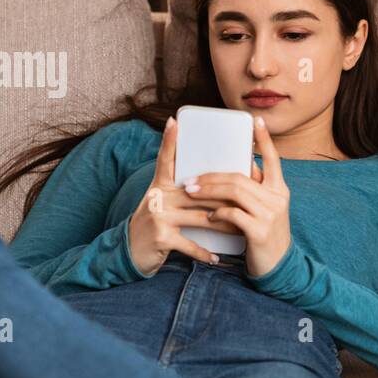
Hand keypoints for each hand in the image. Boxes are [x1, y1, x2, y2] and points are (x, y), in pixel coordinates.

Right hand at [126, 115, 240, 275]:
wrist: (130, 252)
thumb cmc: (157, 224)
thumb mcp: (166, 203)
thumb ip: (184, 191)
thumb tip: (215, 181)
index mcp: (160, 185)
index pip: (165, 159)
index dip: (169, 141)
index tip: (174, 121)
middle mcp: (158, 196)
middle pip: (197, 192)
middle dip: (224, 197)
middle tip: (247, 198)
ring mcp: (159, 216)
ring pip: (200, 217)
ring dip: (223, 224)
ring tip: (241, 228)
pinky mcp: (160, 237)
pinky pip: (189, 243)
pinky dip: (204, 252)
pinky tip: (217, 256)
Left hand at [183, 115, 291, 277]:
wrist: (278, 268)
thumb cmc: (265, 236)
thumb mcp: (265, 210)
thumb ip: (255, 191)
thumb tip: (241, 169)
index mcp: (279, 190)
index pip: (273, 159)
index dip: (264, 139)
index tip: (255, 120)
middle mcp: (277, 198)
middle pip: (240, 177)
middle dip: (211, 176)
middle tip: (189, 179)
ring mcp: (270, 214)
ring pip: (235, 192)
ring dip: (208, 191)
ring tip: (190, 192)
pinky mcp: (260, 231)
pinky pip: (233, 214)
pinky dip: (218, 213)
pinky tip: (210, 216)